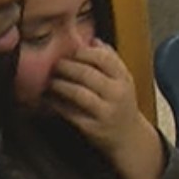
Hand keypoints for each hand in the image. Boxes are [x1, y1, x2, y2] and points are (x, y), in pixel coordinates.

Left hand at [46, 40, 162, 178]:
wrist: (129, 138)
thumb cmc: (122, 106)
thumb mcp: (123, 82)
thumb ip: (110, 61)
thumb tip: (92, 41)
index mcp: (124, 79)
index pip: (102, 57)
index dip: (82, 52)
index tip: (69, 52)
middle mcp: (117, 94)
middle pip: (86, 73)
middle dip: (65, 66)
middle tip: (54, 65)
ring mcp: (105, 112)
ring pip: (77, 92)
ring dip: (58, 84)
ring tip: (50, 81)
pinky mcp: (93, 128)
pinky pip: (69, 112)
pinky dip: (56, 104)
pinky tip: (49, 99)